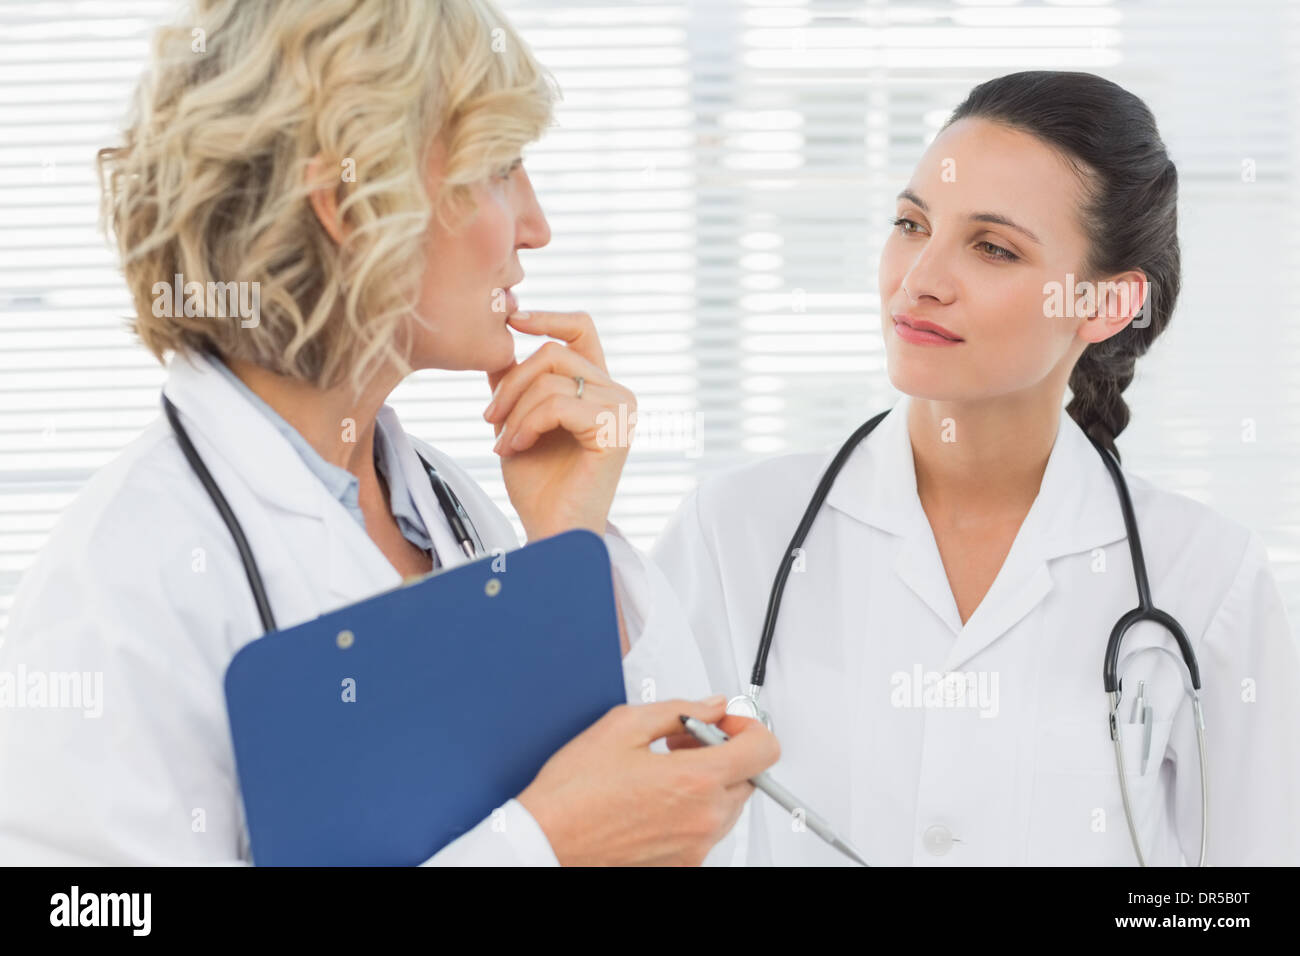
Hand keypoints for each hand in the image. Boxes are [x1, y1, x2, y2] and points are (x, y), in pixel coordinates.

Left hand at [483, 311, 634, 541]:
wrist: (549, 529)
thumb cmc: (538, 483)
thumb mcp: (516, 420)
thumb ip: (514, 382)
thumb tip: (498, 341)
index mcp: (600, 387)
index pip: (580, 328)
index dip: (546, 317)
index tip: (512, 320)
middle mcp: (618, 394)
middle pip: (554, 352)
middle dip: (511, 382)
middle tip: (489, 418)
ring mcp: (621, 410)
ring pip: (551, 380)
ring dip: (514, 412)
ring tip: (503, 443)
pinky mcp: (615, 431)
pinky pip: (557, 406)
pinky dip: (527, 425)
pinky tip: (517, 448)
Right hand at [516, 696, 780, 865]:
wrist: (546, 842)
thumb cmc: (573, 792)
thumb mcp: (623, 726)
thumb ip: (680, 710)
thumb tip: (712, 706)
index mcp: (695, 781)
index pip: (764, 749)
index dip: (749, 727)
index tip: (727, 723)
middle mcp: (703, 820)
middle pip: (747, 777)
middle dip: (723, 753)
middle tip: (683, 741)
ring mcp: (694, 849)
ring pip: (726, 806)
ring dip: (707, 783)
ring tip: (663, 770)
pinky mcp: (681, 866)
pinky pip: (704, 832)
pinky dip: (691, 812)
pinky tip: (655, 799)